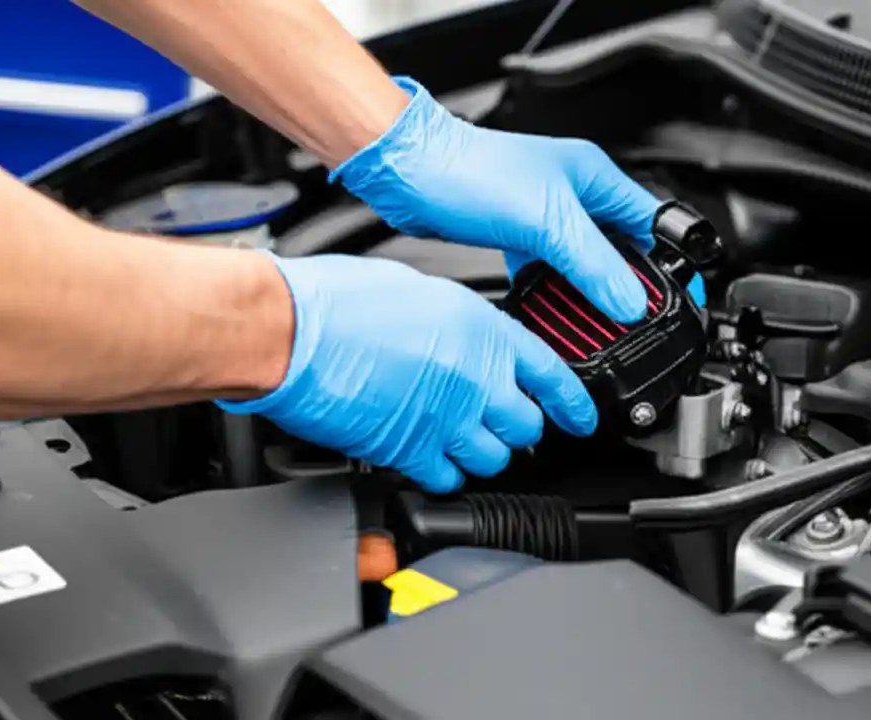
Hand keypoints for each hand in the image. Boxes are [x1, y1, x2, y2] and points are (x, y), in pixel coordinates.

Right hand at [217, 254, 597, 491]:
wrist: (290, 332)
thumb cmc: (337, 301)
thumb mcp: (420, 290)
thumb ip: (458, 323)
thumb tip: (469, 340)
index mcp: (481, 330)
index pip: (551, 374)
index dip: (572, 402)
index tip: (580, 416)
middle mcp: (474, 377)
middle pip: (526, 425)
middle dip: (518, 427)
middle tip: (501, 423)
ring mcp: (446, 419)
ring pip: (493, 459)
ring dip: (482, 453)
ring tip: (459, 439)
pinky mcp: (411, 451)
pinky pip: (448, 478)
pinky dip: (443, 473)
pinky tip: (428, 456)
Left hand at [331, 76, 660, 323]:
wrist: (409, 173)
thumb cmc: (469, 172)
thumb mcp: (546, 223)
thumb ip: (591, 265)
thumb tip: (628, 302)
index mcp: (594, 177)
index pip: (653, 222)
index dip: (670, 260)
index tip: (678, 295)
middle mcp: (573, 193)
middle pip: (619, 247)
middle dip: (627, 284)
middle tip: (634, 320)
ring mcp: (544, 214)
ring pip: (582, 262)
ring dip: (587, 291)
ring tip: (596, 324)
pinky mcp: (516, 233)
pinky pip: (547, 270)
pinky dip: (550, 292)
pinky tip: (550, 311)